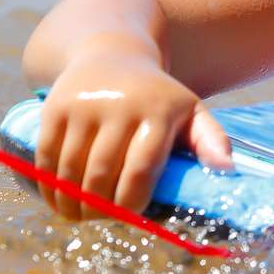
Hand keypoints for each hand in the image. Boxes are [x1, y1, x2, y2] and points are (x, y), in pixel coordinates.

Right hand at [33, 50, 233, 221]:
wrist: (112, 53)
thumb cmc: (157, 97)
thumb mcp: (190, 111)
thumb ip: (211, 139)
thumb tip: (227, 169)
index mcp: (158, 111)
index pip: (141, 169)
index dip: (131, 202)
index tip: (130, 216)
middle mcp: (120, 105)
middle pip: (101, 174)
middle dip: (99, 207)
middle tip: (101, 219)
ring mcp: (85, 105)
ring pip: (71, 169)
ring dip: (71, 202)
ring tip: (78, 215)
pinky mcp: (55, 107)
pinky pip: (46, 156)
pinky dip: (48, 185)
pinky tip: (56, 200)